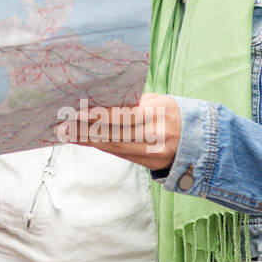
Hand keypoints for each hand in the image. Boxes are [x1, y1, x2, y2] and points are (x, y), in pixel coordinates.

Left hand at [56, 92, 180, 171]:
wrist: (199, 140)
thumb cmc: (172, 113)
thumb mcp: (158, 101)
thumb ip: (133, 102)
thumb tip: (101, 98)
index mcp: (159, 114)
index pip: (125, 115)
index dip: (100, 115)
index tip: (77, 112)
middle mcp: (157, 135)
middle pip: (115, 134)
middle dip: (86, 131)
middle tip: (62, 127)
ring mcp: (154, 152)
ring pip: (114, 147)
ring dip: (87, 141)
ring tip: (66, 134)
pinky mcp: (150, 164)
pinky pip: (120, 154)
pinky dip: (100, 146)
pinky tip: (84, 141)